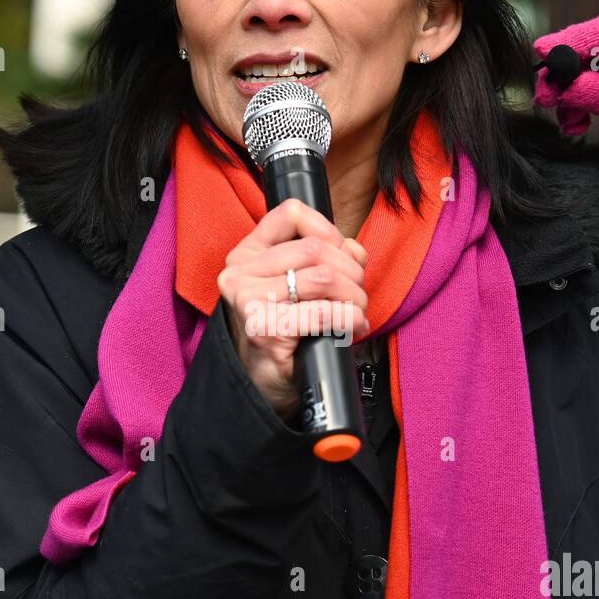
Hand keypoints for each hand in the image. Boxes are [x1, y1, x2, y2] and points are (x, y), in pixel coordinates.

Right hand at [217, 198, 369, 420]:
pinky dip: (349, 318)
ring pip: (323, 277)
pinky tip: (353, 327)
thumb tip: (354, 250)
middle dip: (350, 271)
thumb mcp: (297, 288)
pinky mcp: (264, 329)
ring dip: (354, 297)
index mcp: (246, 255)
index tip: (344, 255)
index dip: (329, 229)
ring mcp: (249, 301)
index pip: (291, 213)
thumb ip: (324, 259)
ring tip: (357, 312)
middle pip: (314, 248)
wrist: (262, 384)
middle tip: (359, 294)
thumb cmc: (282, 335)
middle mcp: (240, 274)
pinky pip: (323, 312)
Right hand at [533, 10, 598, 174]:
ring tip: (571, 125)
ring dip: (567, 97)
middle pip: (585, 50)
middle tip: (543, 100)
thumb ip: (595, 94)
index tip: (540, 50)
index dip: (569, 42)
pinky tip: (578, 124)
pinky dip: (576, 104)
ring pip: (580, 69)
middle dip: (561, 77)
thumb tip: (557, 85)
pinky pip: (585, 83)